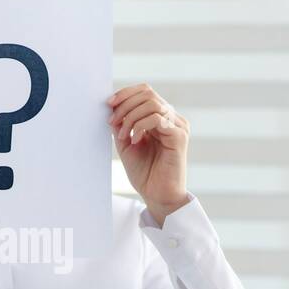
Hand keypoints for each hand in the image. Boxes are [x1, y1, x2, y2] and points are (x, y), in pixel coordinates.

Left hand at [108, 83, 189, 224]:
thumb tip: (111, 106)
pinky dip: (141, 126)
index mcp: (161, 118)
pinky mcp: (180, 137)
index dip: (126, 93)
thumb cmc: (145, 173)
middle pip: (148, 93)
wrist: (158, 196)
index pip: (145, 92)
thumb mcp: (126, 144)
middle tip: (112, 121)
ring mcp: (178, 126)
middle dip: (125, 104)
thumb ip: (121, 125)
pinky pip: (158, 118)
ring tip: (123, 135)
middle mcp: (172, 119)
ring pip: (153, 104)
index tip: (108, 104)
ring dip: (131, 117)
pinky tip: (135, 140)